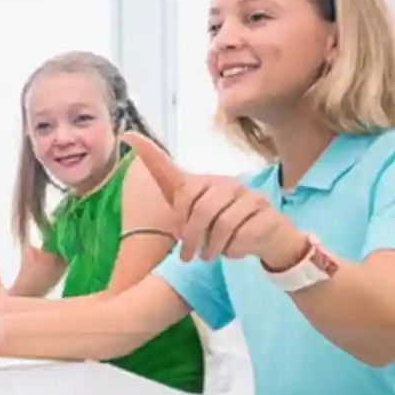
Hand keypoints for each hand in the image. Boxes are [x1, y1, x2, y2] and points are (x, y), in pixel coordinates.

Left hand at [121, 133, 307, 268]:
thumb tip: (136, 146)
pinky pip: (241, 235)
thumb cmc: (221, 222)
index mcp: (202, 183)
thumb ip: (172, 193)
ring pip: (222, 225)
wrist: (266, 237)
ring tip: (208, 256)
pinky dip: (233, 250)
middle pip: (199, 211)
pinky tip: (233, 249)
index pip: (173, 173)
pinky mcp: (265, 212)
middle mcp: (225, 183)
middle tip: (188, 256)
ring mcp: (248, 195)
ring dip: (212, 248)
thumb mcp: (191, 212)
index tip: (128, 137)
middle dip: (191, 238)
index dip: (153, 163)